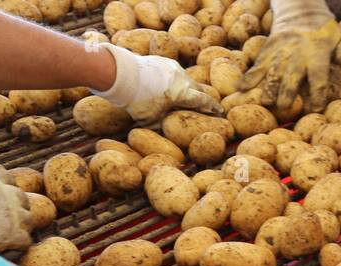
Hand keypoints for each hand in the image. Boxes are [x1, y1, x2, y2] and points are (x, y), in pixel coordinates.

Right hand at [0, 162, 32, 250]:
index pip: (5, 177)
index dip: (1, 189)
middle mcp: (4, 190)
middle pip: (20, 198)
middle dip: (13, 208)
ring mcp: (12, 212)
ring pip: (27, 219)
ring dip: (17, 227)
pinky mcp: (14, 234)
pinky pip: (24, 241)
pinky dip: (14, 247)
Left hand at [95, 43, 221, 121]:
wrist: (119, 74)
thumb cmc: (137, 99)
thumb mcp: (150, 119)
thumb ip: (161, 124)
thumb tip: (164, 129)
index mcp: (184, 93)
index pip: (205, 100)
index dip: (213, 107)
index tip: (220, 111)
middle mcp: (181, 78)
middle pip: (197, 87)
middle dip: (200, 96)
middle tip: (202, 104)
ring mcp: (171, 67)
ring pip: (185, 78)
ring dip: (186, 87)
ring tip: (181, 94)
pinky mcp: (160, 60)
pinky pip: (172, 71)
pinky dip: (173, 79)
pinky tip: (165, 84)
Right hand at [239, 0, 340, 113]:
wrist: (297, 3)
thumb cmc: (323, 28)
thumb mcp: (340, 40)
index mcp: (317, 51)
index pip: (318, 74)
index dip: (317, 90)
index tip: (315, 107)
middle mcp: (297, 51)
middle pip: (292, 72)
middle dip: (288, 90)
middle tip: (285, 108)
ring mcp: (280, 50)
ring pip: (273, 69)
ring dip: (268, 86)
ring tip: (264, 102)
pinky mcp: (268, 48)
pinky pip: (258, 63)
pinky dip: (250, 75)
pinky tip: (241, 89)